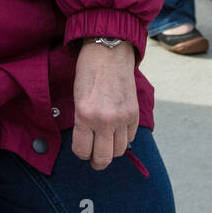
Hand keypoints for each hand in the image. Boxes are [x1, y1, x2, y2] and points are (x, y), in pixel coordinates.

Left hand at [72, 40, 138, 170]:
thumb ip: (82, 121)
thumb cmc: (89, 71)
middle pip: (103, 158)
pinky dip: (124, 138)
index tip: (82, 150)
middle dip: (97, 161)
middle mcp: (104, 120)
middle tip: (95, 158)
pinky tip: (117, 130)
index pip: (82, 151)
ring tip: (106, 143)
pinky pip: (130, 138)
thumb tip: (87, 142)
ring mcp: (121, 118)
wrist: (109, 51)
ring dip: (112, 150)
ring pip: (119, 151)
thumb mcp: (77, 97)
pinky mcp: (134, 113)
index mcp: (84, 115)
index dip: (81, 154)